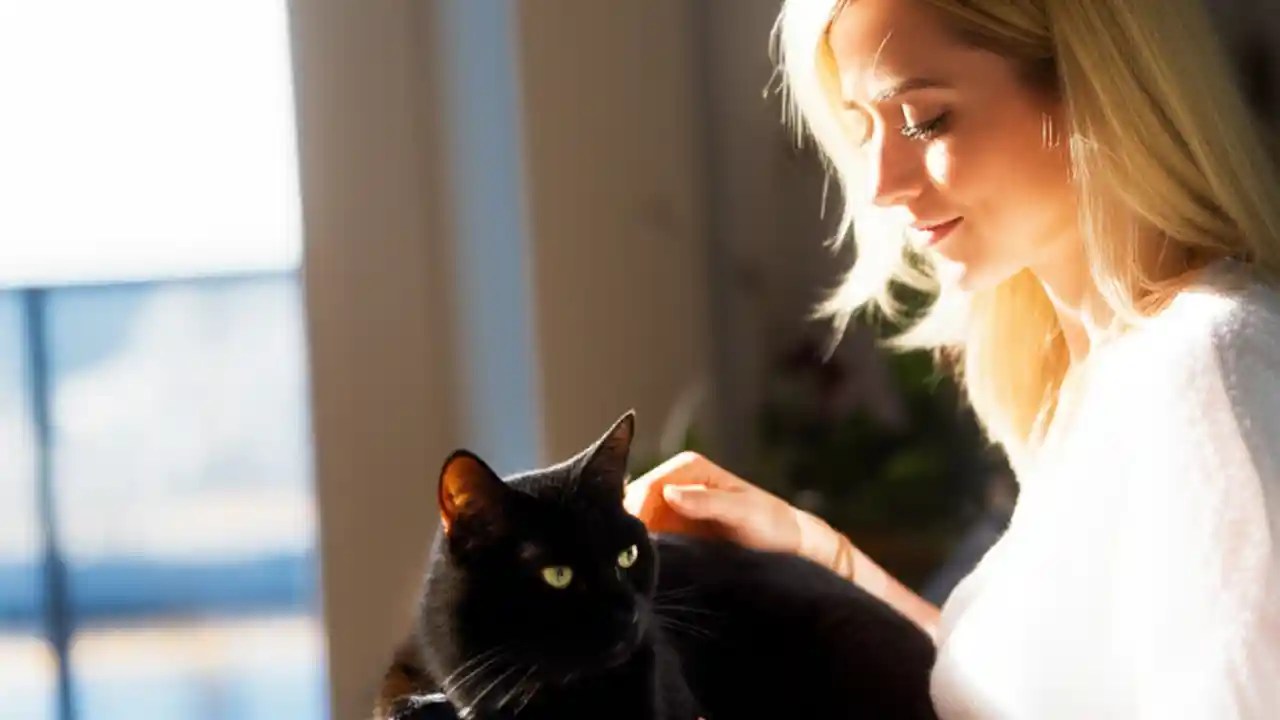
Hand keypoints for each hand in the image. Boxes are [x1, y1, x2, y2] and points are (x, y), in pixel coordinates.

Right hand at [623, 452, 854, 576]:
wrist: (790, 548)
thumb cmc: (772, 525)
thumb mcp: (744, 512)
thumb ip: (709, 501)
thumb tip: (670, 492)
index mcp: (687, 468)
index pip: (647, 486)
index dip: (637, 512)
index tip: (635, 543)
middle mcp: (674, 483)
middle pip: (634, 504)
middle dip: (630, 529)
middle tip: (629, 562)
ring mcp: (670, 509)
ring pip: (636, 524)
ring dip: (633, 545)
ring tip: (636, 571)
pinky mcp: (671, 532)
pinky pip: (646, 541)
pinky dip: (642, 555)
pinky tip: (643, 572)